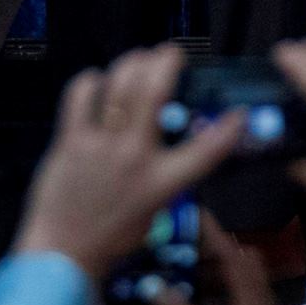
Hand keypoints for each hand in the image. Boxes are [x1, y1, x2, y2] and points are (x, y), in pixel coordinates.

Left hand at [16, 44, 241, 282]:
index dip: (229, 129)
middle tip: (170, 54)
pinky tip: (98, 80)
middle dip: (165, 62)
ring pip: (120, 84)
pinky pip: (81, 95)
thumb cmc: (114, 236)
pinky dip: (92, 80)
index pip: (207, 151)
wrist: (65, 251)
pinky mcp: (71, 140)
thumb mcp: (155, 209)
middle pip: (155, 92)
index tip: (240, 112)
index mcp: (163, 182)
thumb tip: (172, 143)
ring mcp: (101, 145)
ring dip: (132, 62)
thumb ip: (167, 175)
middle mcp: (135, 157)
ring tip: (139, 59)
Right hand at [148, 217, 277, 304]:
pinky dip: (220, 284)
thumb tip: (152, 284)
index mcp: (253, 304)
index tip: (196, 214)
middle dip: (217, 247)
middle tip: (188, 238)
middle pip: (243, 263)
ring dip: (218, 267)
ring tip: (187, 260)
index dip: (214, 234)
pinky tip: (197, 291)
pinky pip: (239, 294)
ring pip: (242, 279)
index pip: (234, 257)